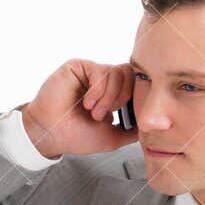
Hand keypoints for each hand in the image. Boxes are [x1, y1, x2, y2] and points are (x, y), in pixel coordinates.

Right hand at [21, 59, 137, 158]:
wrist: (51, 134)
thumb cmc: (76, 136)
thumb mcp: (112, 137)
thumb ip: (132, 131)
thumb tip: (153, 126)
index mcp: (113, 95)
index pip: (135, 85)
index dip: (136, 98)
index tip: (126, 116)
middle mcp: (104, 81)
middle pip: (131, 75)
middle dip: (123, 98)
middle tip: (108, 115)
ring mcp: (92, 72)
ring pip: (119, 73)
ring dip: (109, 98)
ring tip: (94, 112)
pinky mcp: (81, 66)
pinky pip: (102, 71)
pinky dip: (98, 91)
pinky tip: (87, 103)